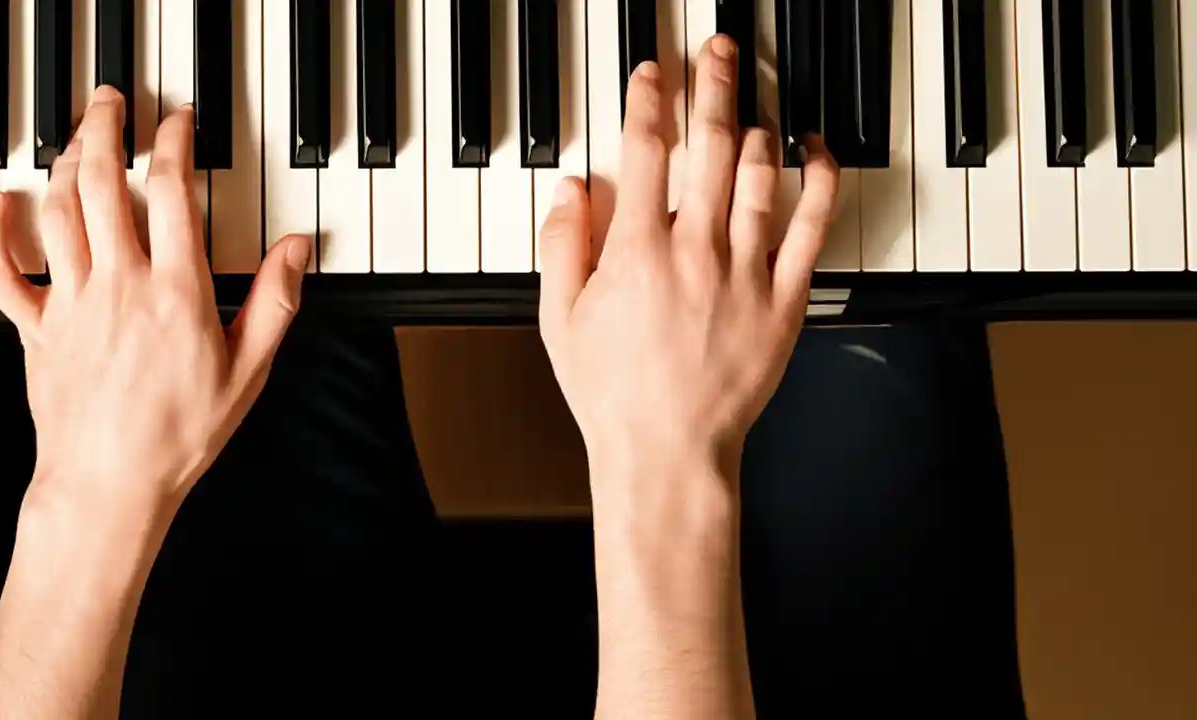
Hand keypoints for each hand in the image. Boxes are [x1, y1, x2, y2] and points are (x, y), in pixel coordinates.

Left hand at [0, 86, 308, 513]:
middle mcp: (118, 284)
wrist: (112, 483)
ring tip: (77, 136)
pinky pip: (2, 269)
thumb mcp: (250, 371)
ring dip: (63, 162)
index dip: (174, 144)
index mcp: (176, 291)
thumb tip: (297, 251)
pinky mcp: (35, 329)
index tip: (179, 122)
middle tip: (113, 102)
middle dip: (106, 130)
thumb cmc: (180, 434)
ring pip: (57, 211)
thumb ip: (275, 303)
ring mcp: (70, 303)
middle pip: (101, 183)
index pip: (172, 193)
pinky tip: (2, 203)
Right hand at [538, 37, 838, 479]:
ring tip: (751, 95)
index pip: (643, 149)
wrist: (668, 452)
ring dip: (755, 123)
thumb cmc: (613, 394)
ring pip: (758, 175)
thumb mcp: (559, 321)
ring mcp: (745, 272)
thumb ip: (562, 247)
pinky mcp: (784, 300)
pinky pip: (810, 227)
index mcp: (636, 251)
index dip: (648, 99)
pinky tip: (813, 150)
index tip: (652, 73)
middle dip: (712, 85)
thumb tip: (571, 189)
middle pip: (708, 144)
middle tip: (717, 50)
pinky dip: (818, 180)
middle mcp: (694, 250)